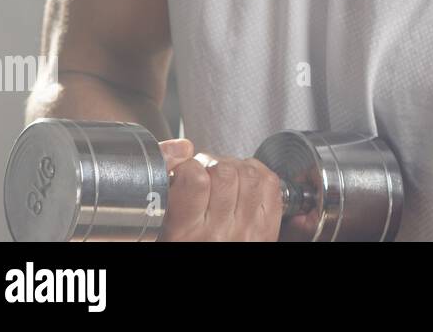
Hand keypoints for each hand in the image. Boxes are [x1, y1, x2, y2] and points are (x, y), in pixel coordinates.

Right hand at [156, 139, 284, 240]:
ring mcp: (247, 229)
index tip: (182, 169)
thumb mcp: (163, 228)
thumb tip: (180, 150)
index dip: (187, 165)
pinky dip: (257, 172)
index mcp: (185, 234)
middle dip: (211, 162)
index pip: (194, 180)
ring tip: (222, 175)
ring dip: (235, 165)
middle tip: (203, 170)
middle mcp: (218, 233)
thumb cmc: (187, 243)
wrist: (213, 282)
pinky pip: (270, 184)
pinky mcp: (268, 227)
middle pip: (223, 172)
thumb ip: (166, 190)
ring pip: (248, 174)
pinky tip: (244, 179)